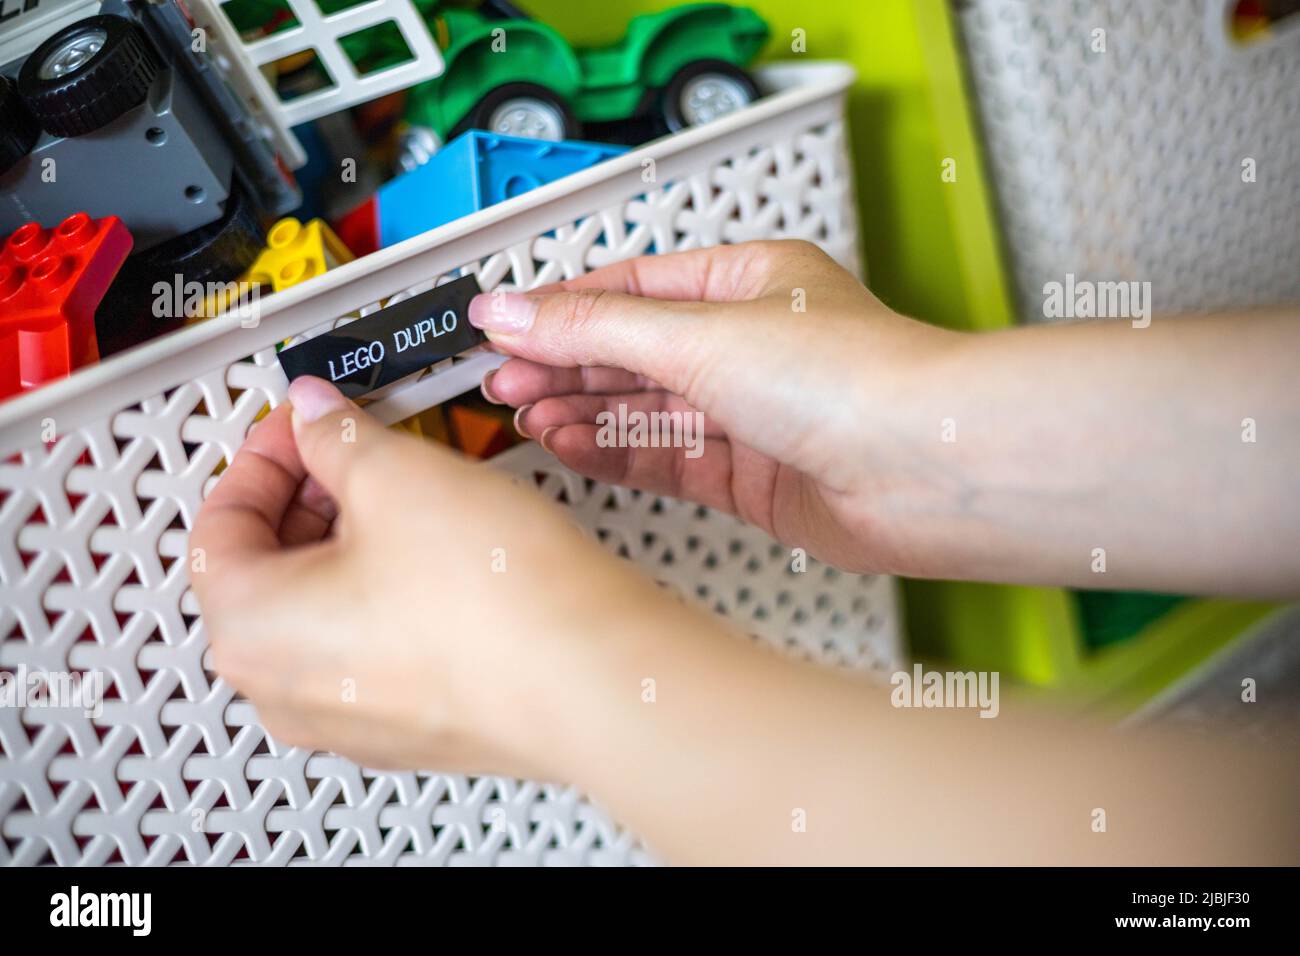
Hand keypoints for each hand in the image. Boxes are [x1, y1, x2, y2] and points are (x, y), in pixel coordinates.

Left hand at [189, 376, 713, 774]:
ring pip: (324, 610)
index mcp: (250, 630)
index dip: (265, 453)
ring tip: (412, 497)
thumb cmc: (496, 603)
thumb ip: (337, 435)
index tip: (305, 423)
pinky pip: (375, 647)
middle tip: (357, 448)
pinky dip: (390, 594)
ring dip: (352, 543)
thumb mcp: (397, 475)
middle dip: (309, 495)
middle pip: (267, 570)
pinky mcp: (412, 726)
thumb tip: (316, 415)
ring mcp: (350, 720)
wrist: (594, 679)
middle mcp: (286, 690)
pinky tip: (445, 557)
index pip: (219, 523)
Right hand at [470, 240, 956, 574]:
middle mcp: (752, 344)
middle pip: (634, 351)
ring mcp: (753, 413)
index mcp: (749, 281)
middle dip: (564, 366)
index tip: (500, 327)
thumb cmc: (852, 378)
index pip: (631, 288)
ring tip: (526, 419)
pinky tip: (574, 449)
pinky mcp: (755, 477)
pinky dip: (618, 454)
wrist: (927, 469)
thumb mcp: (699, 334)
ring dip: (584, 412)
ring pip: (647, 409)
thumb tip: (511, 310)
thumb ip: (595, 327)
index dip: (560, 308)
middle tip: (501, 385)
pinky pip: (669, 459)